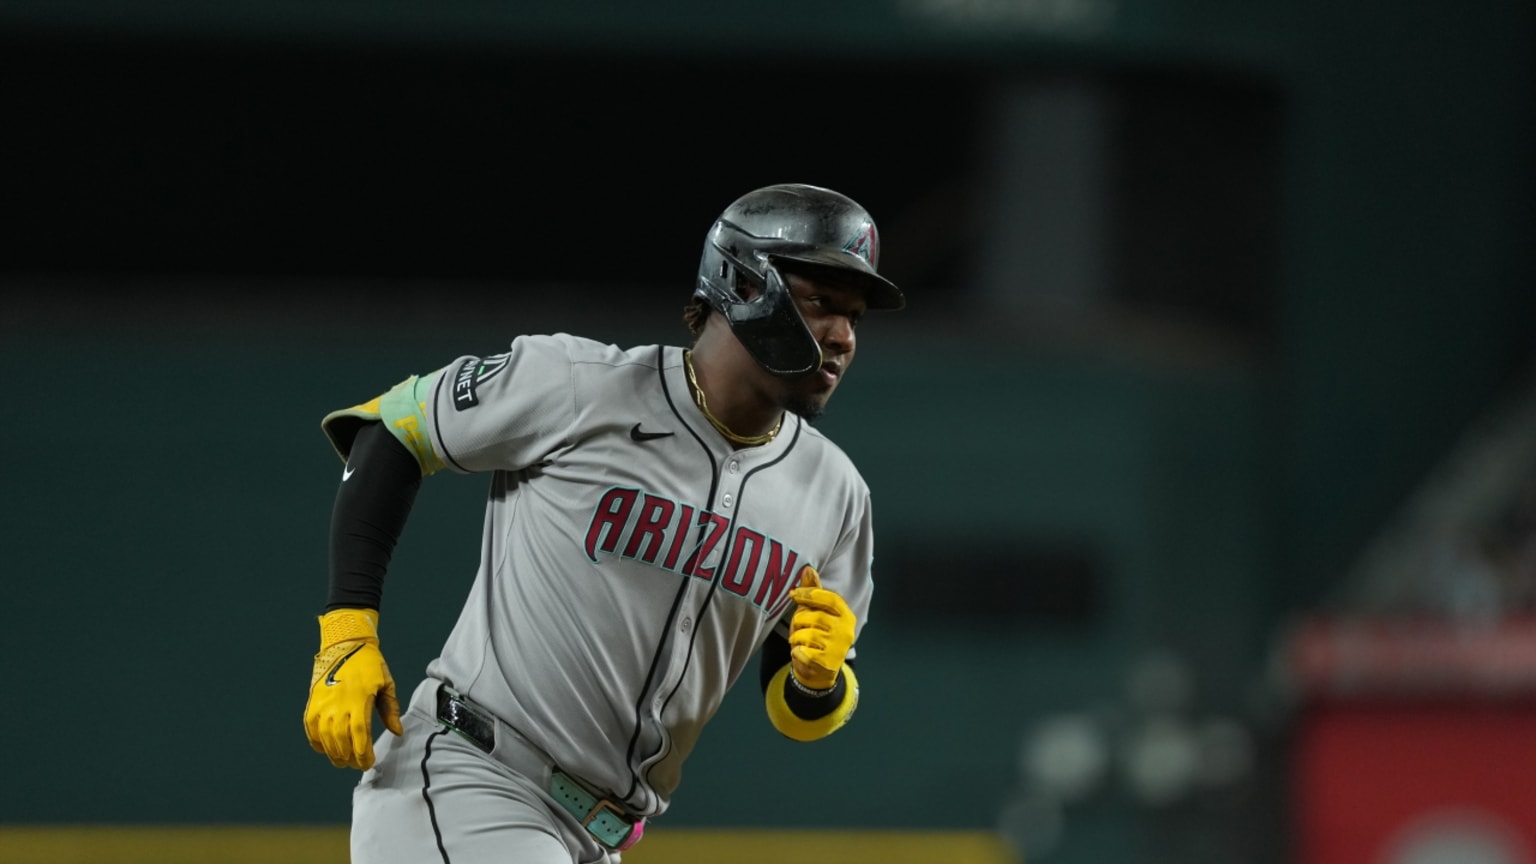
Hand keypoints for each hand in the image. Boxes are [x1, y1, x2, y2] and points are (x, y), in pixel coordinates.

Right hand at [303, 608, 403, 769]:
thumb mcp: (386, 683)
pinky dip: (317, 743)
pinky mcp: (312, 703)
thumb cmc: (369, 664)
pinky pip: (311, 729)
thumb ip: (391, 709)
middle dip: (350, 758)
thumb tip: (397, 732)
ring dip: (334, 754)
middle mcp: (339, 705)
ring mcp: (323, 704)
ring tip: (343, 761)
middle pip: (342, 741)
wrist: (345, 644)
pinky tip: (325, 750)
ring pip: (326, 738)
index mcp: (360, 700)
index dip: (363, 753)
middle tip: (356, 765)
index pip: (360, 735)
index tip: (368, 762)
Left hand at [786, 567, 854, 690]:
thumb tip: (808, 568)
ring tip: (801, 642)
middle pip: (813, 617)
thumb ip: (813, 592)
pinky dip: (796, 653)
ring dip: (796, 638)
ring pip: (804, 634)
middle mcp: (846, 630)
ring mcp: (838, 648)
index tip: (793, 594)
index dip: (809, 594)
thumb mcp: (815, 612)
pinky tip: (802, 654)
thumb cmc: (816, 636)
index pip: (829, 598)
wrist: (819, 671)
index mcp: (846, 615)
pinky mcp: (827, 663)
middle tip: (799, 628)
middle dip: (799, 621)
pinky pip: (802, 652)